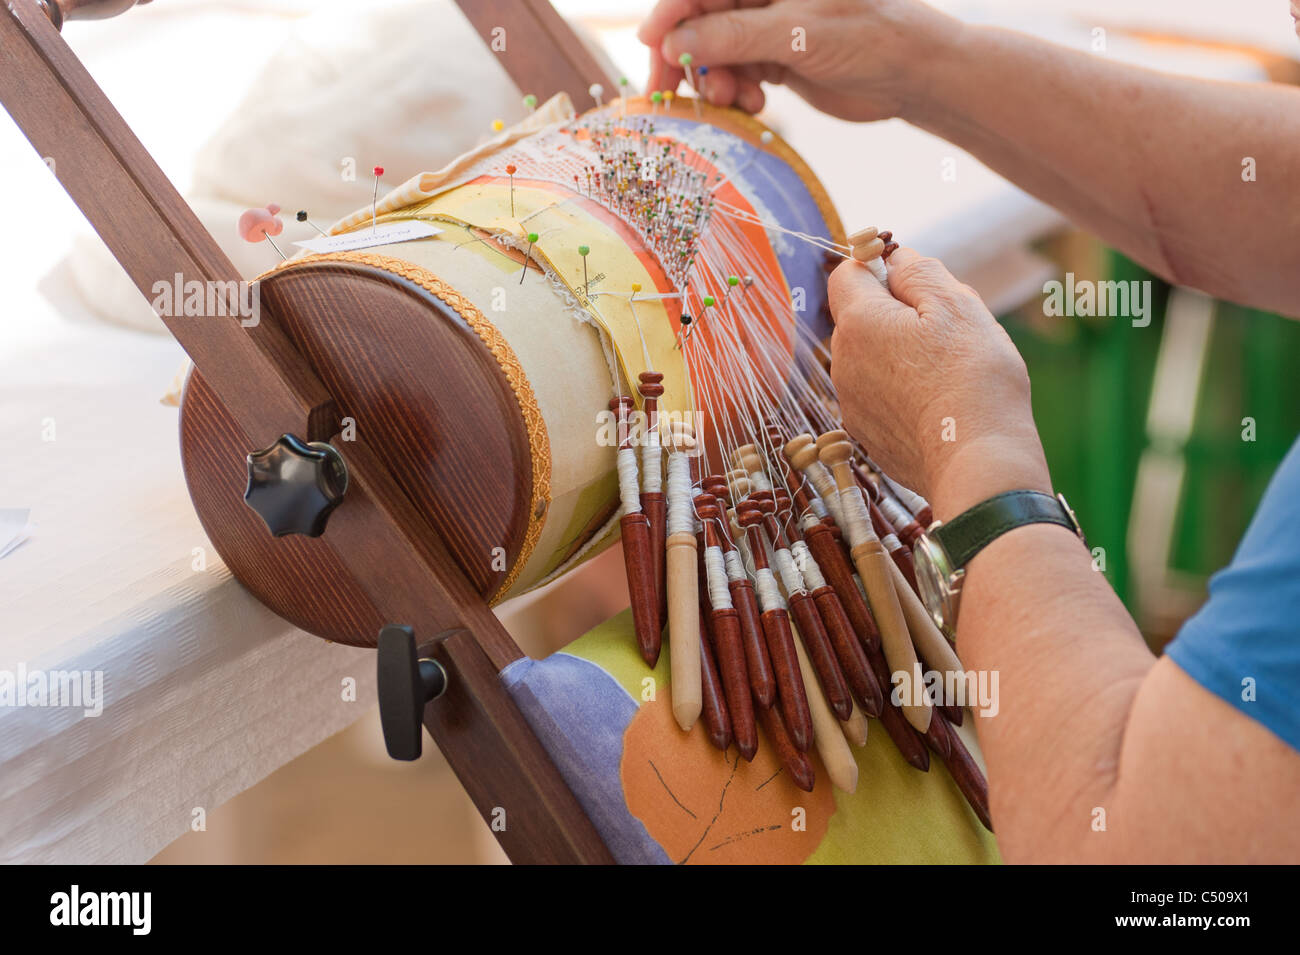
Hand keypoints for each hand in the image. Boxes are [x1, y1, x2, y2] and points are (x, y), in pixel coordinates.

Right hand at [637, 0, 958, 120]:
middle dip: (686, 57)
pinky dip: (735, 94)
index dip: (670, 14)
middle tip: (671, 96)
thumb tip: (674, 42)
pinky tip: (754, 106)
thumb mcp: (797, 33)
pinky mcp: (776, 58)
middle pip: (700, 21)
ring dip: (714, 81)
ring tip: (734, 102)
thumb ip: (734, 35)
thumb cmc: (870, 36)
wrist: (916, 74)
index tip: (650, 46)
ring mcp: (768, 27)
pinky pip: (736, 74)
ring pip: (715, 53)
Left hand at [827, 248, 1051, 516]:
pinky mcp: (866, 434)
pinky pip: (879, 396)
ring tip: (948, 371)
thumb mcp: (957, 304)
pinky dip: (902, 391)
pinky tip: (938, 403)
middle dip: (896, 313)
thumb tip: (896, 258)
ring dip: (901, 354)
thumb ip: (919, 272)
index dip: (878, 267)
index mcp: (858, 324)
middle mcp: (842, 363)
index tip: (913, 279)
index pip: (846, 274)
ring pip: (871, 358)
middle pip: (860, 318)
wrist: (976, 462)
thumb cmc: (972, 378)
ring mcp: (851, 402)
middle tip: (946, 330)